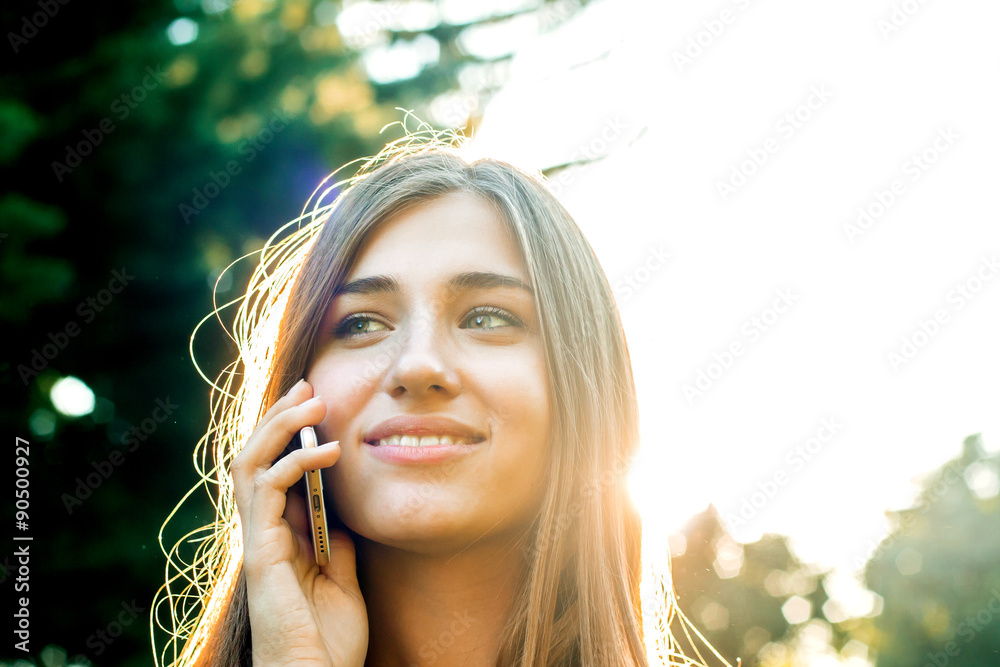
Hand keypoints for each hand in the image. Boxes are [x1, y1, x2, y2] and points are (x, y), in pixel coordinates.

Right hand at [232, 379, 367, 666]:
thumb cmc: (328, 641)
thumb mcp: (342, 581)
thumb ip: (337, 547)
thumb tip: (343, 517)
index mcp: (279, 537)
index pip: (273, 469)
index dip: (290, 433)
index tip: (317, 402)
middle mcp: (262, 533)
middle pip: (254, 457)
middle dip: (279, 416)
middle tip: (308, 385)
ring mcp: (258, 541)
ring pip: (250, 464)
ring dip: (280, 426)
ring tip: (313, 402)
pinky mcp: (261, 552)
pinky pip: (267, 490)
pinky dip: (294, 462)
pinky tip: (327, 452)